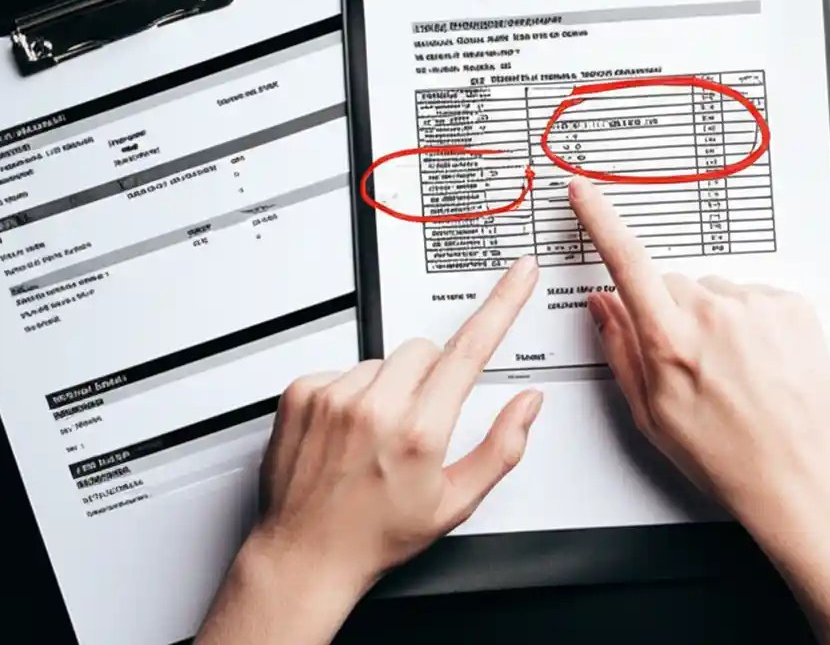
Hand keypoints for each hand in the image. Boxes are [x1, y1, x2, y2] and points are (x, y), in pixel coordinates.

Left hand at [196, 256, 541, 644]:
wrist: (305, 556)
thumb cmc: (375, 536)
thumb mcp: (455, 502)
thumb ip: (502, 447)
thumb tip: (527, 404)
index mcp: (419, 432)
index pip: (472, 350)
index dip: (503, 304)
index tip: (519, 274)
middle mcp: (375, 407)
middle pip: (426, 350)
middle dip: (433, 376)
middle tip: (420, 421)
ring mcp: (333, 397)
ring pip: (384, 359)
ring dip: (389, 385)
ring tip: (376, 434)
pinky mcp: (302, 393)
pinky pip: (343, 369)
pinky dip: (351, 392)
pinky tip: (347, 431)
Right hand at [568, 177, 829, 527]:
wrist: (797, 476)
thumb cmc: (726, 456)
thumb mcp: (651, 415)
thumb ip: (620, 351)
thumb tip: (602, 304)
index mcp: (670, 341)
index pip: (625, 262)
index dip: (599, 220)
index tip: (584, 192)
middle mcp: (714, 314)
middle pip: (671, 284)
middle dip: (670, 313)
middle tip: (690, 364)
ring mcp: (757, 306)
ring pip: (714, 293)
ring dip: (715, 320)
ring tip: (734, 372)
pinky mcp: (791, 306)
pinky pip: (754, 298)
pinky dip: (751, 323)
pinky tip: (759, 363)